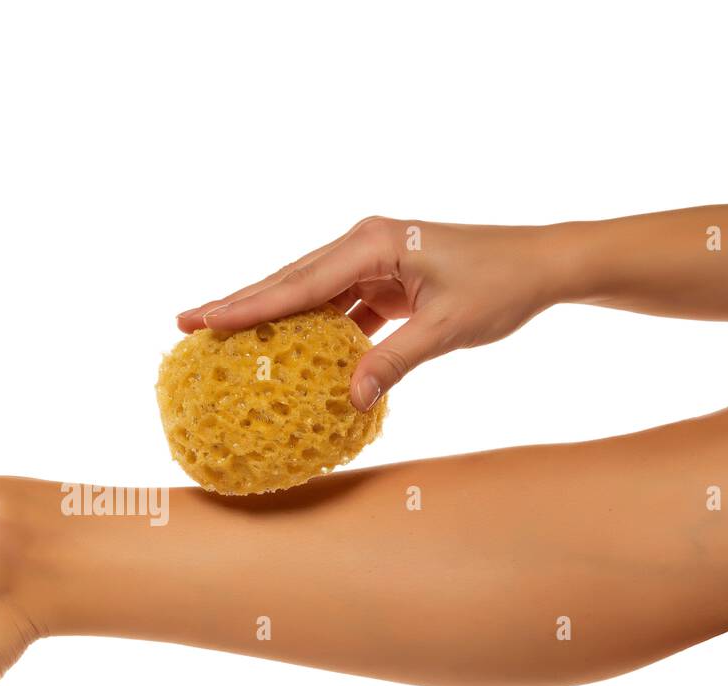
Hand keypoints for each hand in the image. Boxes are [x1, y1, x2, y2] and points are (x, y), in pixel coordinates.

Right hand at [176, 217, 561, 410]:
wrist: (543, 265)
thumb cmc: (502, 285)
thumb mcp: (447, 329)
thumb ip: (395, 361)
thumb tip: (350, 400)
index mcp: (374, 243)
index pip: (298, 282)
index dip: (247, 305)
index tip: (202, 319)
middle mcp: (365, 245)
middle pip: (289, 281)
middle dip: (238, 305)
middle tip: (184, 323)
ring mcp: (371, 262)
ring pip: (307, 296)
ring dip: (269, 320)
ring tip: (219, 337)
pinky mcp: (383, 282)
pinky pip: (334, 310)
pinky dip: (311, 334)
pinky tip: (286, 357)